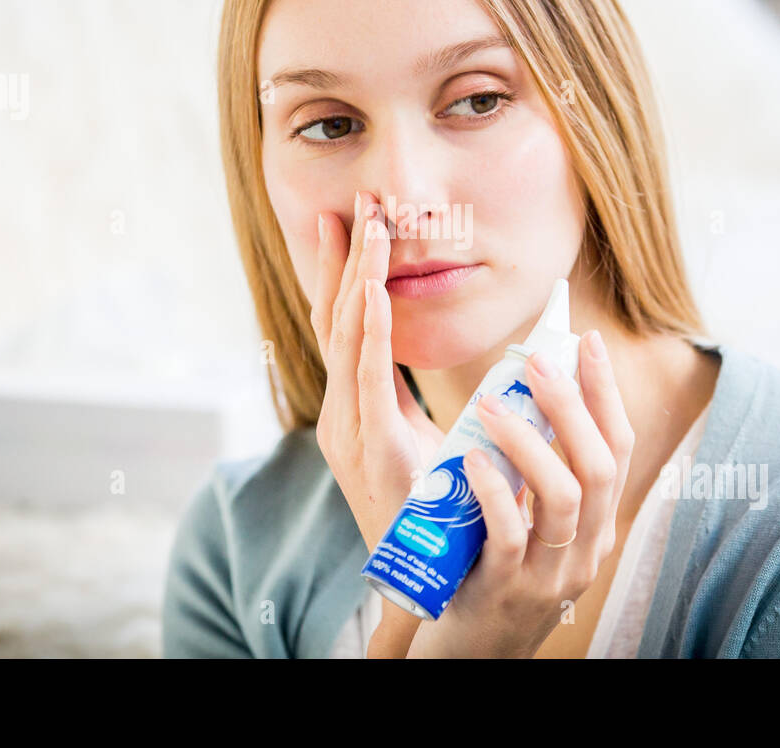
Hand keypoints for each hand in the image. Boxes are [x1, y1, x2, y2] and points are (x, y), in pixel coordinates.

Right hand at [311, 190, 446, 556]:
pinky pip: (369, 379)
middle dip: (341, 260)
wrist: (424, 575)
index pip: (345, 326)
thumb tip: (442, 353)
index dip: (344, 272)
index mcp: (353, 407)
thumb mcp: (423, 438)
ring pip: (348, 338)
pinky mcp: (375, 447)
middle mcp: (341, 411)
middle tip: (348, 204)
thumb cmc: (430, 505)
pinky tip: (374, 291)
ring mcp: (350, 429)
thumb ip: (417, 397)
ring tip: (365, 226)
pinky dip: (371, 332)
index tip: (345, 222)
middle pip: (337, 320)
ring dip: (357, 277)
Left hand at [403, 331, 635, 657]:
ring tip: (492, 403)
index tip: (585, 341)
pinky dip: (495, 489)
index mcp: (593, 528)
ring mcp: (547, 575)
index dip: (605, 393)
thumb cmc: (487, 575)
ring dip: (530, 440)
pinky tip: (473, 459)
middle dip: (571, 405)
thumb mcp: (525, 525)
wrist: (466, 657)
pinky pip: (509, 534)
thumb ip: (530, 476)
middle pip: (598, 466)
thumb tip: (522, 398)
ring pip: (564, 497)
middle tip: (536, 359)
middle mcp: (583, 552)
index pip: (617, 450)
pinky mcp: (503, 592)